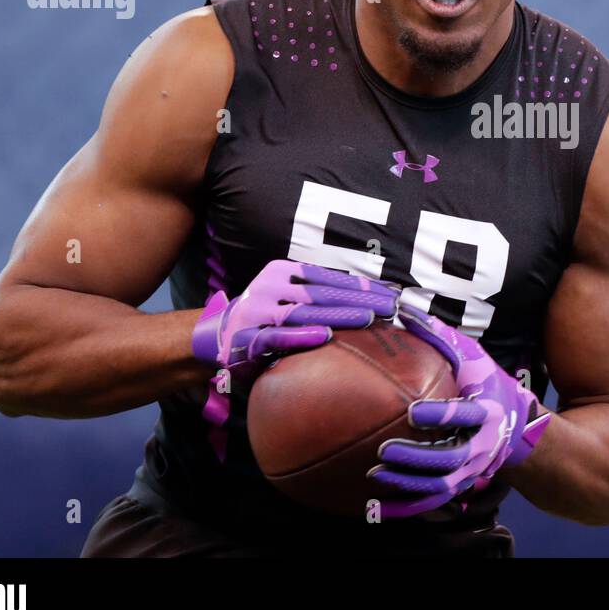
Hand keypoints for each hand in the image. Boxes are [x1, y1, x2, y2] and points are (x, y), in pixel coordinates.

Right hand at [192, 260, 399, 462]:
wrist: (219, 337)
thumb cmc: (269, 316)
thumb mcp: (289, 295)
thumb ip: (321, 294)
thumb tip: (374, 296)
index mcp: (282, 271)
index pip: (327, 277)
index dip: (359, 285)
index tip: (389, 293)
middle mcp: (269, 286)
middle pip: (321, 293)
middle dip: (358, 300)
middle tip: (389, 308)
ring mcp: (257, 311)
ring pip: (303, 312)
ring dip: (337, 315)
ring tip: (367, 318)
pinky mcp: (246, 338)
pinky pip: (276, 337)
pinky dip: (300, 336)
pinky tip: (324, 337)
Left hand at [366, 303, 551, 516]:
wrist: (514, 425)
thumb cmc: (485, 383)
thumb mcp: (471, 357)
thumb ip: (439, 336)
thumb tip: (402, 309)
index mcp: (486, 411)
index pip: (462, 416)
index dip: (440, 416)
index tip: (413, 412)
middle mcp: (482, 445)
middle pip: (451, 457)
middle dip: (418, 457)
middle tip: (385, 450)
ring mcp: (473, 470)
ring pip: (441, 485)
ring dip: (408, 484)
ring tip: (375, 475)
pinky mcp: (461, 485)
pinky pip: (433, 503)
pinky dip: (406, 508)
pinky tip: (376, 508)